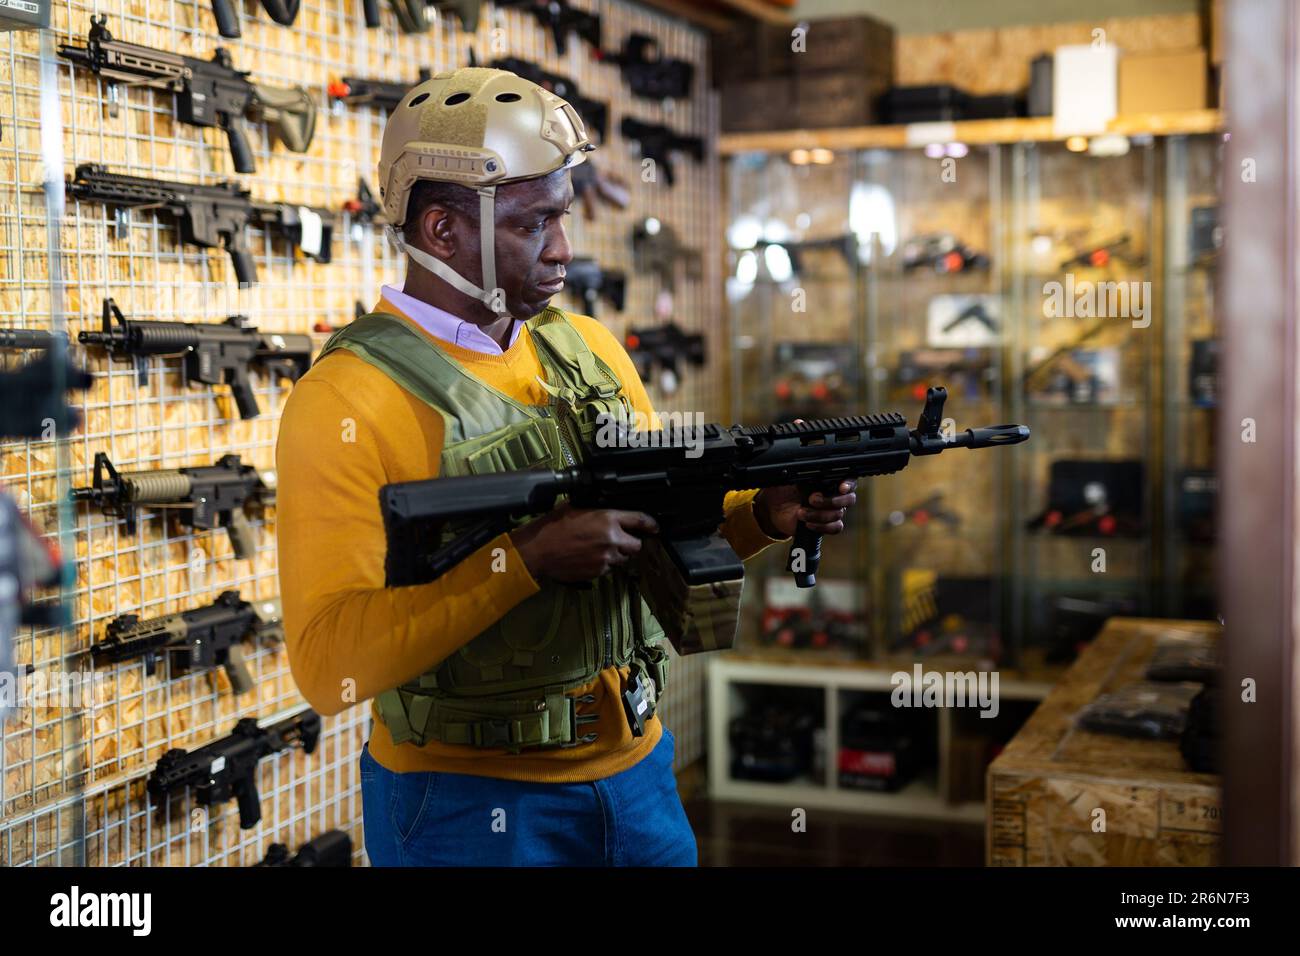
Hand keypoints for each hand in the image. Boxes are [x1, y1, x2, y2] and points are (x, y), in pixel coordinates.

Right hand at [509, 502, 658, 582]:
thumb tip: (603, 506)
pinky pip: (608, 568)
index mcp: (608, 518)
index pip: (640, 520)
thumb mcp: (575, 507)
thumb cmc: (553, 526)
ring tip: (598, 550)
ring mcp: (607, 557)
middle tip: (619, 541)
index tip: (655, 528)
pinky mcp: (599, 572)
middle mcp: (612, 538)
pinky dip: (603, 565)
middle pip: (636, 546)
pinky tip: (588, 558)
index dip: (650, 524)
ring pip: (622, 559)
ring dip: (615, 555)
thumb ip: (595, 508)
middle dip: (630, 543)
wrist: (539, 550)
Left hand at [754, 479, 858, 538]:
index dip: (849, 483)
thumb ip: (798, 471)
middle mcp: (835, 495)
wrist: (775, 508)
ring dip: (819, 514)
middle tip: (812, 499)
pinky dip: (821, 526)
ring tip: (801, 512)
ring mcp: (831, 511)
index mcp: (829, 480)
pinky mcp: (826, 525)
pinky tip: (808, 523)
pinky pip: (834, 528)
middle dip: (832, 500)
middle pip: (850, 499)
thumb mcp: (789, 477)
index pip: (850, 479)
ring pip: (838, 514)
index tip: (841, 487)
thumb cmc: (784, 489)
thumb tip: (799, 465)